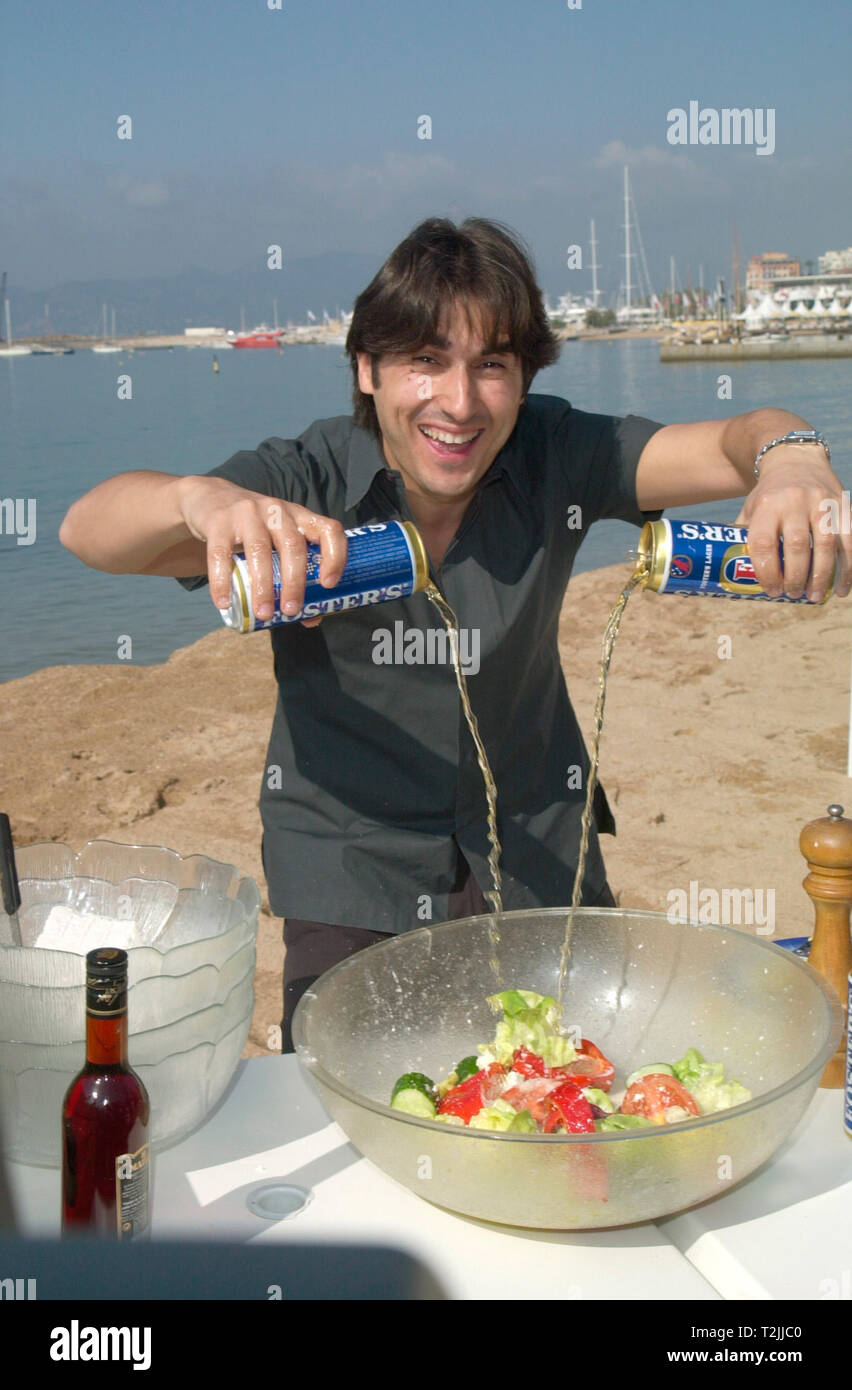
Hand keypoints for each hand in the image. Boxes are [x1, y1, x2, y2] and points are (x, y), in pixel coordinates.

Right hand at [178, 477, 347, 622]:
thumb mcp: (277, 543)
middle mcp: (278, 511)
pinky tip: (224, 603)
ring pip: (260, 550)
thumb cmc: (253, 530)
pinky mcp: (219, 521)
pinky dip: (222, 582)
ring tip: (263, 613)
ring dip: (263, 586)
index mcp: (300, 517)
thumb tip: (311, 618)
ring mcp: (248, 513)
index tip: (328, 584)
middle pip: (293, 546)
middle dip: (294, 582)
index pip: (329, 529)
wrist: (209, 498)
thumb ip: (293, 575)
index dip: (335, 556)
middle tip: (291, 610)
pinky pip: (221, 555)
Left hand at [734, 448, 851, 599]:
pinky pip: (849, 540)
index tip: (771, 590)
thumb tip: (737, 576)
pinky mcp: (843, 505)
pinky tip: (841, 588)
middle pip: (796, 546)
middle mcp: (795, 501)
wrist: (796, 460)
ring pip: (826, 544)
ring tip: (813, 597)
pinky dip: (847, 568)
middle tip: (792, 595)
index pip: (764, 543)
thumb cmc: (770, 495)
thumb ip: (745, 538)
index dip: (767, 571)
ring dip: (822, 576)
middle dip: (795, 576)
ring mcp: (822, 502)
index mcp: (768, 504)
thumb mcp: (751, 509)